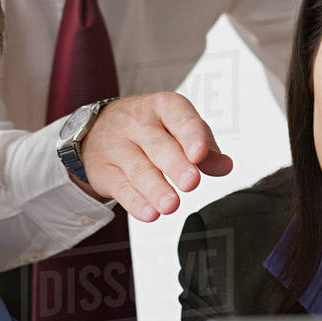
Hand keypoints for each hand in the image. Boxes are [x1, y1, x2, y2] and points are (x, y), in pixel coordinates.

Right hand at [76, 92, 233, 221]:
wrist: (97, 129)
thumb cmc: (148, 128)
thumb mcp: (177, 127)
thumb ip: (204, 146)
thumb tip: (224, 166)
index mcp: (163, 107)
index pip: (180, 118)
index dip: (191, 136)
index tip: (199, 154)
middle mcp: (138, 123)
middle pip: (158, 145)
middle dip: (176, 164)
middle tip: (191, 182)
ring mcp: (117, 146)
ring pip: (139, 168)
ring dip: (156, 188)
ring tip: (171, 204)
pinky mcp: (103, 170)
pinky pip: (120, 187)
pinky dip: (135, 202)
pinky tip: (149, 213)